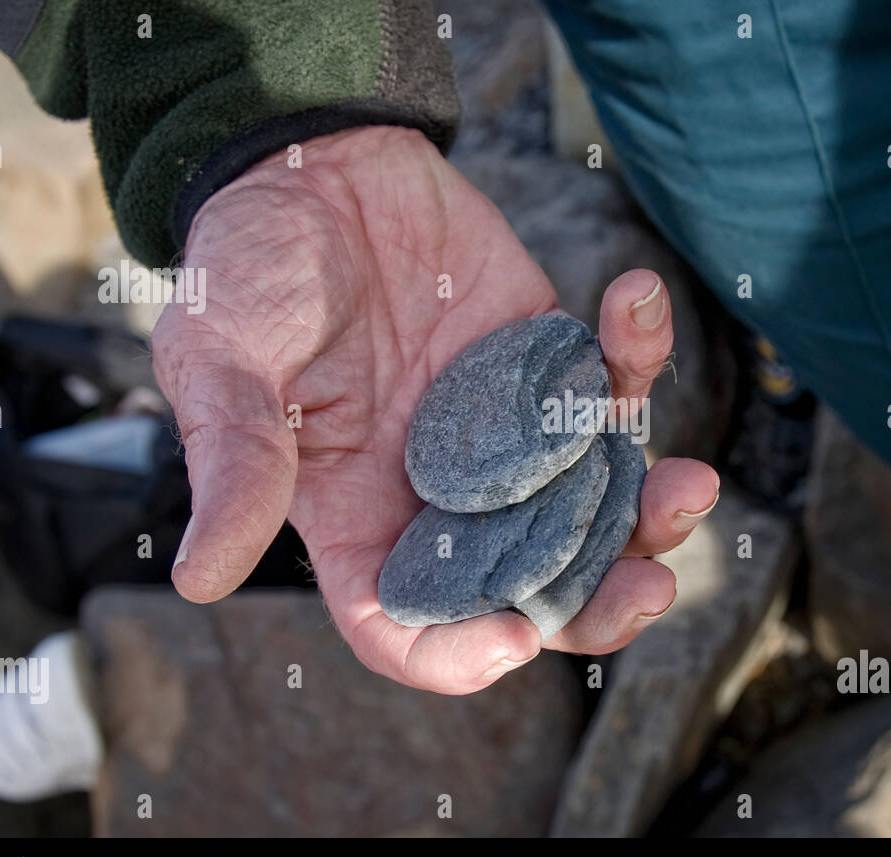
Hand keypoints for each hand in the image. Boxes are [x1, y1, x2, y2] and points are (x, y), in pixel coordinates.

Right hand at [151, 126, 719, 692]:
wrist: (313, 168)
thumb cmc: (247, 270)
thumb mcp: (219, 363)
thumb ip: (234, 464)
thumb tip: (200, 580)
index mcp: (358, 521)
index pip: (407, 625)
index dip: (459, 654)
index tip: (514, 637)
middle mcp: (443, 494)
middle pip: (530, 585)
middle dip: (597, 601)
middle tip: (651, 587)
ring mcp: (508, 434)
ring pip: (594, 504)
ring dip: (650, 506)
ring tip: (690, 484)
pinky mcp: (549, 366)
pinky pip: (609, 382)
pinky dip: (636, 352)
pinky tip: (636, 300)